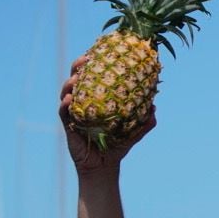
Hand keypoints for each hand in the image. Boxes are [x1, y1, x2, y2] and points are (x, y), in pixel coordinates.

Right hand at [60, 57, 154, 174]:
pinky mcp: (67, 124)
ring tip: (77, 78)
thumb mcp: (134, 132)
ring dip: (70, 83)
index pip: (94, 77)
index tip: (100, 51)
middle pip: (76, 79)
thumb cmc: (117, 145)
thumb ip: (145, 122)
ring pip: (67, 92)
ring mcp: (73, 112)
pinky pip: (63, 111)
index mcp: (97, 99)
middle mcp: (83, 102)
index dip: (95, 64)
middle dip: (78, 66)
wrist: (104, 166)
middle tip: (86, 59)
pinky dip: (66, 103)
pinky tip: (70, 98)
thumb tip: (154, 107)